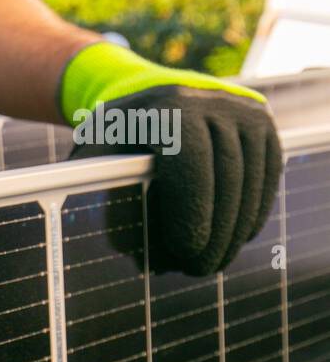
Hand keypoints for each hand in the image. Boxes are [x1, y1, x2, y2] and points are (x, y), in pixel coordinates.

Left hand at [61, 42, 281, 274]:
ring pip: (251, 176)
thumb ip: (96, 191)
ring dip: (238, 227)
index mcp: (165, 107)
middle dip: (217, 230)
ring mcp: (242, 109)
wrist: (150, 93)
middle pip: (226, 174)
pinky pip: (268, 170)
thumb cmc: (115, 136)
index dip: (191, 211)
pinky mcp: (263, 120)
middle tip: (200, 269)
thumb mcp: (93, 153)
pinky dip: (256, 207)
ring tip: (216, 261)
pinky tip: (240, 236)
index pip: (189, 164)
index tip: (185, 251)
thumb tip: (122, 250)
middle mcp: (210, 101)